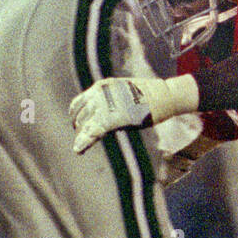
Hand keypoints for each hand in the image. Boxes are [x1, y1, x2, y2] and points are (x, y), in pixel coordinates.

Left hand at [70, 75, 199, 153]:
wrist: (162, 96)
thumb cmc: (148, 95)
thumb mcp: (123, 91)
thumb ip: (108, 100)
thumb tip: (100, 116)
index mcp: (100, 87)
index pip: (79, 103)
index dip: (74, 114)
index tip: (75, 124)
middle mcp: (98, 95)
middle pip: (80, 115)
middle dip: (78, 127)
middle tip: (81, 137)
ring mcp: (103, 106)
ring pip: (83, 125)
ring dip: (81, 136)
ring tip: (80, 147)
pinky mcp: (110, 119)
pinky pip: (92, 133)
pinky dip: (84, 142)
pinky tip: (79, 150)